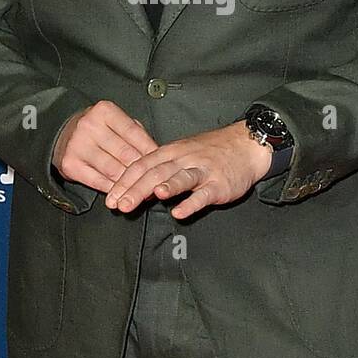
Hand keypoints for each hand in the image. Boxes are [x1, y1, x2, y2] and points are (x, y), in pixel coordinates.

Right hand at [52, 100, 158, 193]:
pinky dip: (113, 189)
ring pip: (113, 170)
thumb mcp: (116, 122)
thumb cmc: (97, 129)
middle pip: (125, 153)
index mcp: (104, 111)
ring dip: (130, 183)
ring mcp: (78, 145)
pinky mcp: (70, 164)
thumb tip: (156, 155)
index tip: (161, 162)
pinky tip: (123, 192)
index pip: (134, 133)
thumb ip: (135, 134)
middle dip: (143, 170)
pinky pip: (98, 181)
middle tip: (156, 181)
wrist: (62, 135)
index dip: (150, 150)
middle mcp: (89, 126)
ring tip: (143, 190)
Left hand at [104, 120, 271, 219]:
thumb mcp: (182, 153)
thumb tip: (136, 189)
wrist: (246, 144)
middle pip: (156, 172)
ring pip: (180, 178)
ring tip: (150, 197)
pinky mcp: (219, 184)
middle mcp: (184, 159)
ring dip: (165, 187)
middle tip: (120, 205)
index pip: (142, 165)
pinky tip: (180, 212)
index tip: (110, 198)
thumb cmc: (211, 151)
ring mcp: (203, 171)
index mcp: (171, 151)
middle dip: (136, 189)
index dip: (124, 181)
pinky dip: (191, 203)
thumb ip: (159, 170)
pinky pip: (203, 194)